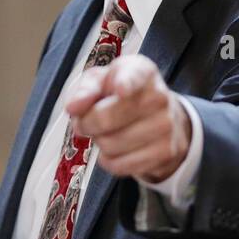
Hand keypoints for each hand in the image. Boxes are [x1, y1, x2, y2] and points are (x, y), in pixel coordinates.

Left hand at [65, 54, 191, 182]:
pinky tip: (116, 149)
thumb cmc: (122, 94)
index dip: (125, 83)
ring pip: (111, 145)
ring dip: (100, 143)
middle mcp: (158, 97)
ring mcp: (166, 126)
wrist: (158, 114)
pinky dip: (110, 161)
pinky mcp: (166, 153)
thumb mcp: (101, 81)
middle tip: (88, 122)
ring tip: (107, 133)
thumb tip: (73, 107)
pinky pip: (121, 166)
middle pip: (106, 119)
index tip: (121, 89)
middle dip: (87, 124)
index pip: (134, 77)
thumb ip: (85, 90)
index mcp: (141, 72)